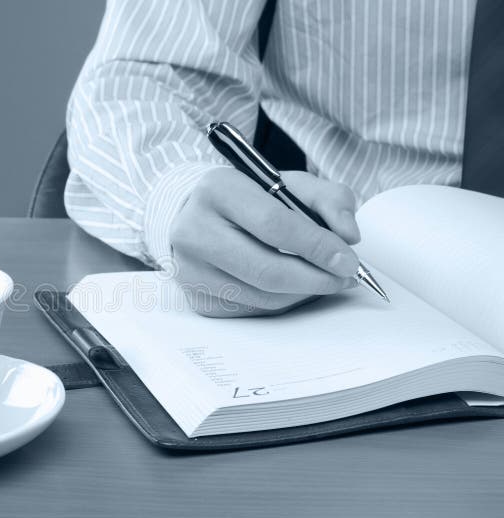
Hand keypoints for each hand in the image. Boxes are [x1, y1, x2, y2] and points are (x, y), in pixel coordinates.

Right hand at [168, 168, 360, 316]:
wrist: (198, 217)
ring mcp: (191, 269)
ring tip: (322, 280)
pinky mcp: (196, 298)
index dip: (317, 247)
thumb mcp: (289, 183)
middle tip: (344, 278)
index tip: (348, 260)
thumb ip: (329, 199)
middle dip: (316, 279)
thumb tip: (349, 236)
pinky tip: (292, 288)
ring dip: (303, 294)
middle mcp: (194, 230)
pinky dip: (282, 303)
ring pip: (262, 297)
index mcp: (218, 190)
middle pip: (267, 269)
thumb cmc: (248, 199)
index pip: (274, 225)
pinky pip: (252, 311)